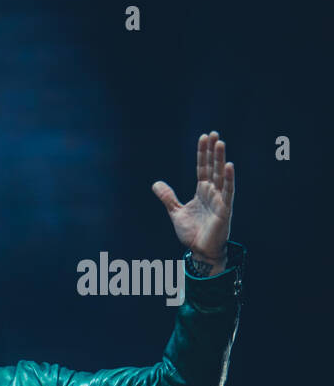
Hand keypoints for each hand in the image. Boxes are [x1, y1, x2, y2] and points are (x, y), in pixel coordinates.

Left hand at [152, 131, 234, 273]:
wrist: (200, 251)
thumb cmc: (192, 233)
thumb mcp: (175, 212)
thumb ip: (168, 197)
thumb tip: (155, 183)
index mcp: (202, 192)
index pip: (202, 168)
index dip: (202, 153)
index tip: (203, 137)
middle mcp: (212, 192)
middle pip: (212, 167)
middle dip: (212, 151)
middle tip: (214, 133)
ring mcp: (220, 199)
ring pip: (221, 175)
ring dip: (220, 159)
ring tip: (220, 143)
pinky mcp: (225, 209)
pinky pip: (228, 192)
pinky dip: (229, 179)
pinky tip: (229, 166)